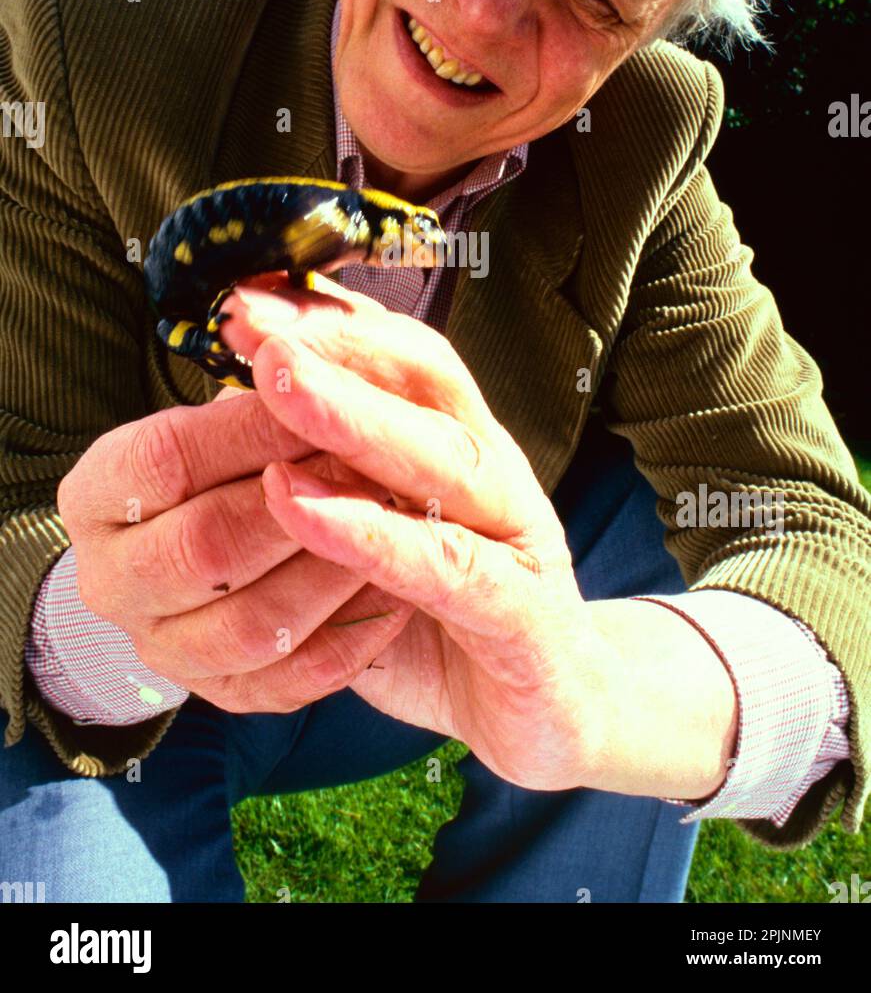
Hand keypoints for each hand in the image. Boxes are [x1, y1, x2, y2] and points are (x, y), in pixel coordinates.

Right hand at [55, 275, 416, 713]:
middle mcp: (113, 576)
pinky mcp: (225, 696)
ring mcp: (165, 645)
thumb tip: (273, 306)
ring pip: (256, 625)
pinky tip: (398, 595)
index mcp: (101, 491)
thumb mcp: (255, 397)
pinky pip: (289, 684)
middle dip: (308, 502)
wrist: (254, 555)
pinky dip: (351, 641)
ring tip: (404, 526)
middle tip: (385, 465)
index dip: (252, 429)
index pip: (166, 457)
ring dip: (340, 571)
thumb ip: (273, 352)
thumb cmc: (259, 453)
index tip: (327, 396)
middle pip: (208, 546)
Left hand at [216, 276, 610, 789]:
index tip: (242, 305)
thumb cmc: (451, 621)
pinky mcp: (523, 614)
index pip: (402, 356)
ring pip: (440, 457)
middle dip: (337, 344)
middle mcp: (492, 473)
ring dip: (353, 416)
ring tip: (274, 382)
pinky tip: (301, 506)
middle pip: (425, 382)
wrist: (560, 717)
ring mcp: (515, 537)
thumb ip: (327, 481)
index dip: (329, 324)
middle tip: (254, 324)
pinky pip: (447, 564)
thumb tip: (230, 416)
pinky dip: (372, 533)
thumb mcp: (381, 540)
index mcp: (459, 445)